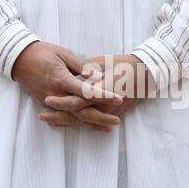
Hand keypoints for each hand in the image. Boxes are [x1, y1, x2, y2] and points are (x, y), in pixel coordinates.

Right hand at [11, 41, 123, 132]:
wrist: (18, 58)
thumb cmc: (43, 52)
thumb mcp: (64, 54)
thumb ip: (82, 66)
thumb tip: (98, 76)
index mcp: (62, 79)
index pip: (87, 92)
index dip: (104, 96)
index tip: (119, 99)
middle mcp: (56, 94)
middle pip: (81, 112)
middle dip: (100, 118)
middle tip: (116, 121)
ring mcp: (49, 102)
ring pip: (72, 118)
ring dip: (90, 124)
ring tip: (107, 127)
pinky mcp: (44, 104)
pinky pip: (62, 118)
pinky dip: (75, 123)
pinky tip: (87, 126)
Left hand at [40, 53, 155, 128]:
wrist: (147, 74)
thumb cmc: (125, 64)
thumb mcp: (104, 62)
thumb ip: (85, 69)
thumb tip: (68, 72)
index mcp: (102, 89)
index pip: (79, 99)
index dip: (62, 101)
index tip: (47, 99)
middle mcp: (105, 105)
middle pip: (78, 115)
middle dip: (59, 117)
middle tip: (41, 116)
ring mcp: (109, 112)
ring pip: (84, 121)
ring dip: (66, 122)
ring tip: (49, 121)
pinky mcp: (112, 115)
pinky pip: (92, 123)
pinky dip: (78, 124)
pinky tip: (66, 124)